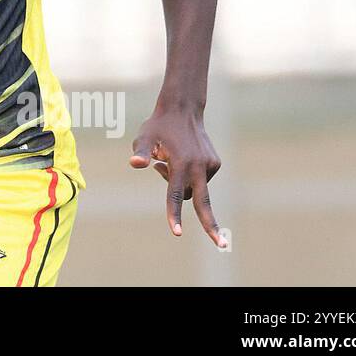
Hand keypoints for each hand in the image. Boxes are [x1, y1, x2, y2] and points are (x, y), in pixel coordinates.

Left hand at [129, 106, 225, 247]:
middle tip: (221, 245)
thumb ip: (141, 152)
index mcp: (181, 164)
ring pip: (193, 189)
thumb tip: (135, 164)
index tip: (176, 232)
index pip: (174, 195)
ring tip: (166, 160)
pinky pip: (199, 180)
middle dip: (211, 225)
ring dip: (180, 184)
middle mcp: (199, 167)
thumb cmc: (159, 125)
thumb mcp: (145, 136)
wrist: (183, 109)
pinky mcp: (215, 163)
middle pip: (203, 203)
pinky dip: (189, 176)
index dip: (174, 215)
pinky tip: (180, 158)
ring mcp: (210, 165)